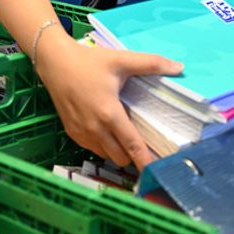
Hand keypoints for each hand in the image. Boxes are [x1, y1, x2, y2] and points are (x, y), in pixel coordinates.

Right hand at [35, 33, 182, 169]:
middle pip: (120, 158)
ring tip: (125, 138)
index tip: (157, 172)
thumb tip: (179, 67)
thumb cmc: (89, 61)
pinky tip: (107, 131)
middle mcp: (95, 129)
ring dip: (117, 151)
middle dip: (133, 156)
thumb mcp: (121, 60)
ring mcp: (81, 133)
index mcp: (109, 114)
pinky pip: (93, 149)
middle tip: (144, 146)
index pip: (132, 146)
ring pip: (106, 155)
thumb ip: (151, 64)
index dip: (145, 161)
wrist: (54, 62)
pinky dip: (103, 146)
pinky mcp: (71, 133)